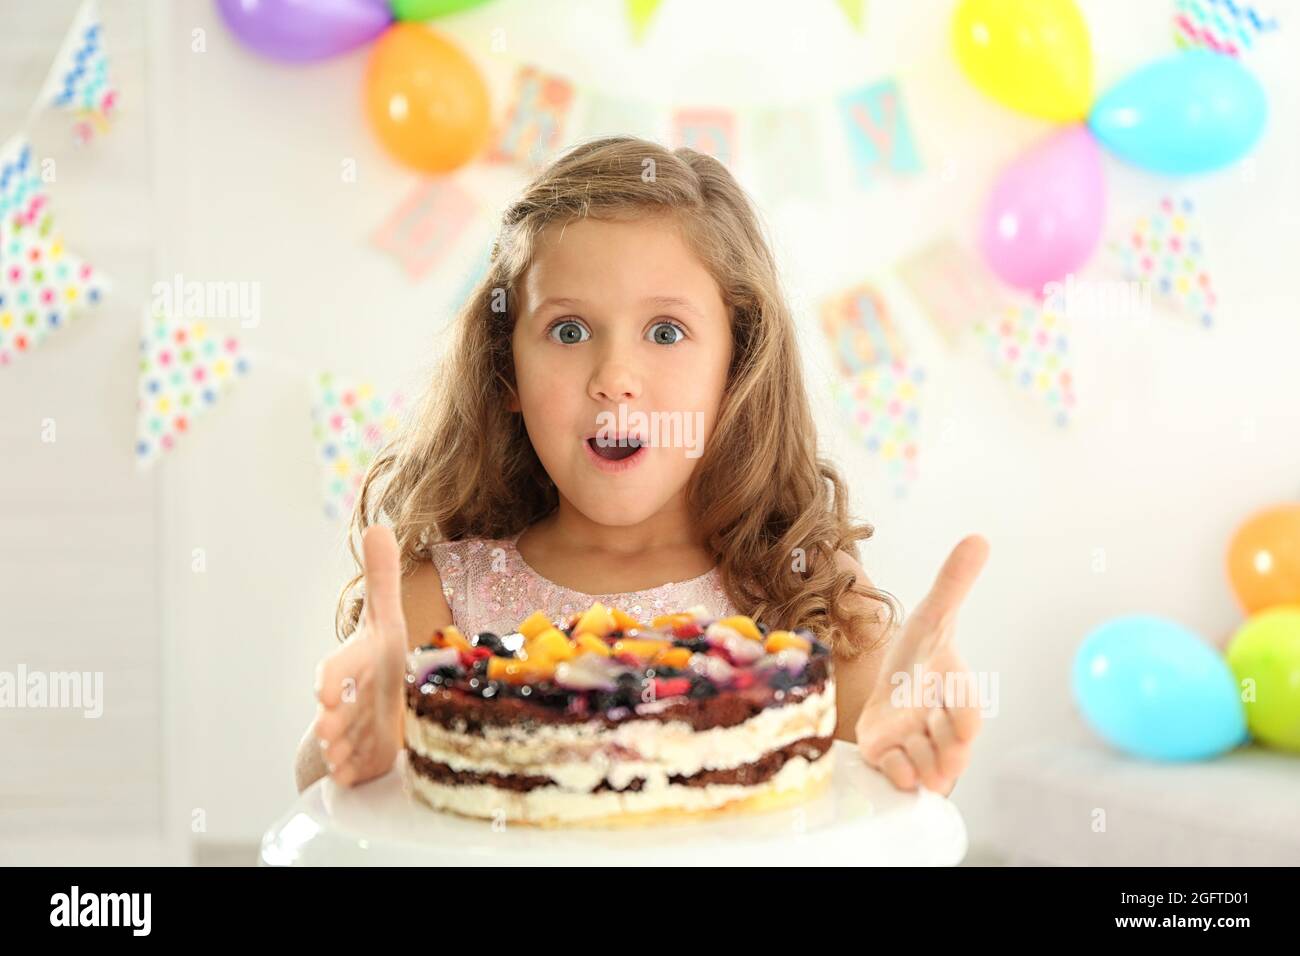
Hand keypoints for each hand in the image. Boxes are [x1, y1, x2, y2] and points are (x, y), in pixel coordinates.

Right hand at [311, 526, 407, 786]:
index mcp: (356, 663)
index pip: (338, 667)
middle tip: (329, 728)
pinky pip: (356, 768)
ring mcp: (354, 730)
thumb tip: (378, 526)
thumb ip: (381, 579)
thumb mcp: (384, 620)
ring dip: (342, 749)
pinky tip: (351, 777)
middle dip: (333, 718)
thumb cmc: (378, 660)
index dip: (331, 676)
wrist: (370, 709)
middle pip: (338, 709)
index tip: (323, 688)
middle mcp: (350, 698)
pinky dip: (354, 773)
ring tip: (340, 758)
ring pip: (345, 742)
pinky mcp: (362, 758)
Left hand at [855, 535, 988, 794]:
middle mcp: (947, 734)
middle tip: (921, 720)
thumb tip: (979, 537)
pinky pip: (901, 783)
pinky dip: (895, 771)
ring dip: (913, 755)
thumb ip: (954, 583)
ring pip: (928, 773)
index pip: (971, 717)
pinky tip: (888, 751)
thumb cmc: (916, 657)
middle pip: (955, 757)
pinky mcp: (894, 767)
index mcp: (960, 700)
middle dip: (938, 742)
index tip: (942, 694)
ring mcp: (922, 754)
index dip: (959, 711)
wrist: (885, 691)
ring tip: (903, 733)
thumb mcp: (930, 617)